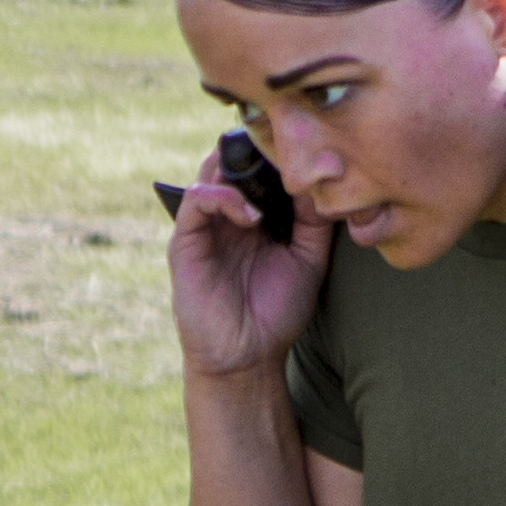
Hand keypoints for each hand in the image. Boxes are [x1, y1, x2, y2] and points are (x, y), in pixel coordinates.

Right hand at [167, 149, 328, 380]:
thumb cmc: (277, 312)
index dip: (276, 154)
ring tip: (270, 183)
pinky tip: (250, 216)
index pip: (258, 169)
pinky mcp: (185, 242)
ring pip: (211, 172)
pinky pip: (196, 201)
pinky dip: (222, 197)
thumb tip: (321, 176)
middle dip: (257, 152)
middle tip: (286, 151)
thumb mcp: (308, 258)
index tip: (305, 148)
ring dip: (240, 170)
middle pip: (232, 162)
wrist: (247, 356)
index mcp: (254, 216)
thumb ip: (314, 219)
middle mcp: (226, 216)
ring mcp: (204, 227)